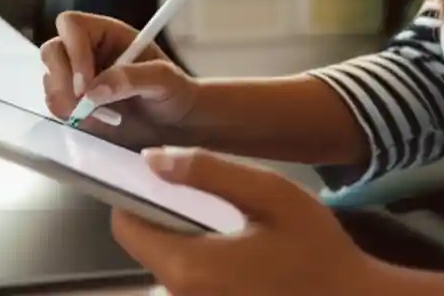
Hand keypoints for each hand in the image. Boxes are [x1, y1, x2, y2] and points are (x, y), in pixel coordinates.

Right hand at [40, 12, 197, 149]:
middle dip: (63, 80)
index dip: (73, 50)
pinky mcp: (74, 103)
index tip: (86, 84)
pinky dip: (68, 116)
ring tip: (99, 115)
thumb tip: (94, 90)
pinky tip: (95, 122)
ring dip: (66, 101)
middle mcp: (86, 51)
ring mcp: (76, 78)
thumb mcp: (165, 79)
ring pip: (49, 81)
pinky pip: (54, 105)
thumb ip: (132, 78)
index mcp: (106, 34)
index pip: (71, 25)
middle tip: (85, 104)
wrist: (176, 125)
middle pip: (51, 51)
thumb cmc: (174, 93)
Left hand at [113, 148, 380, 295]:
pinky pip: (189, 282)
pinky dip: (202, 262)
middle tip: (206, 198)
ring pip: (166, 264)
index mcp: (189, 266)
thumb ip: (207, 172)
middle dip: (164, 216)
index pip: (125, 225)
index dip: (135, 194)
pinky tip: (239, 253)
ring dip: (184, 239)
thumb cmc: (318, 250)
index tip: (163, 177)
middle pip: (144, 245)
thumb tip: (152, 160)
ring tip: (228, 224)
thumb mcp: (271, 194)